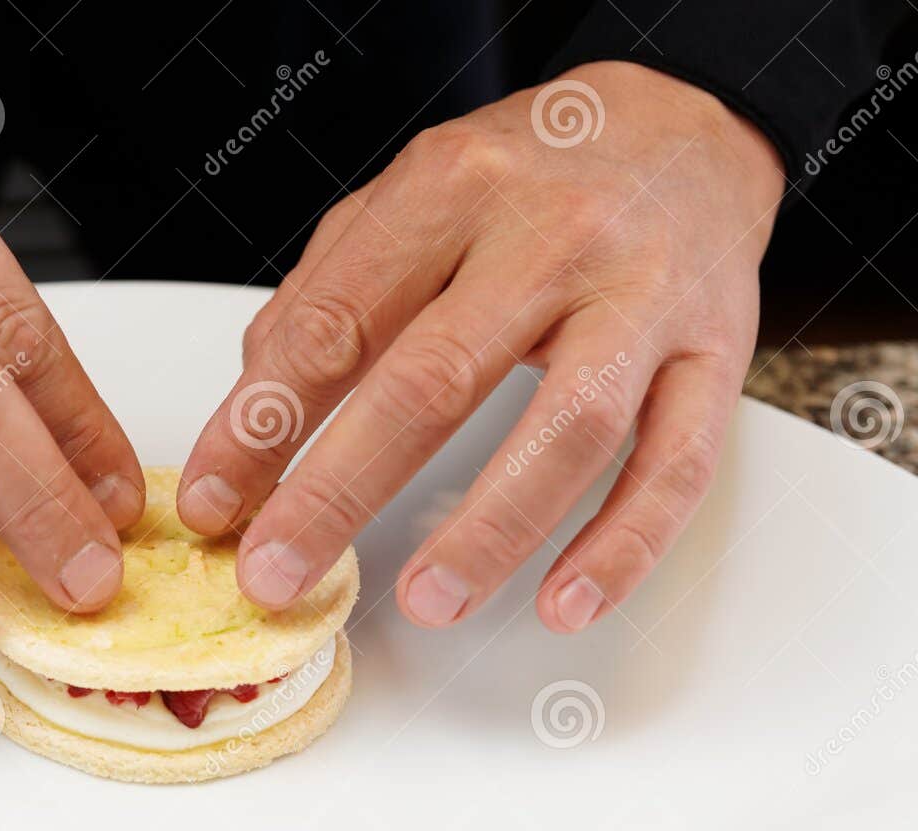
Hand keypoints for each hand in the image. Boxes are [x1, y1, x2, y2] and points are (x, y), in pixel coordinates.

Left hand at [177, 62, 783, 632]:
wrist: (683, 126)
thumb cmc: (526, 180)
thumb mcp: (409, 199)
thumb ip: (327, 293)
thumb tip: (252, 410)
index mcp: (450, 188)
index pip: (334, 323)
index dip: (261, 423)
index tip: (212, 501)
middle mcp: (550, 235)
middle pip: (434, 381)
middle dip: (338, 492)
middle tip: (277, 573)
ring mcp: (643, 295)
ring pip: (570, 428)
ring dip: (491, 531)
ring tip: (426, 602)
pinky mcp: (716, 352)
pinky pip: (677, 463)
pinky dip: (622, 546)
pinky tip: (564, 604)